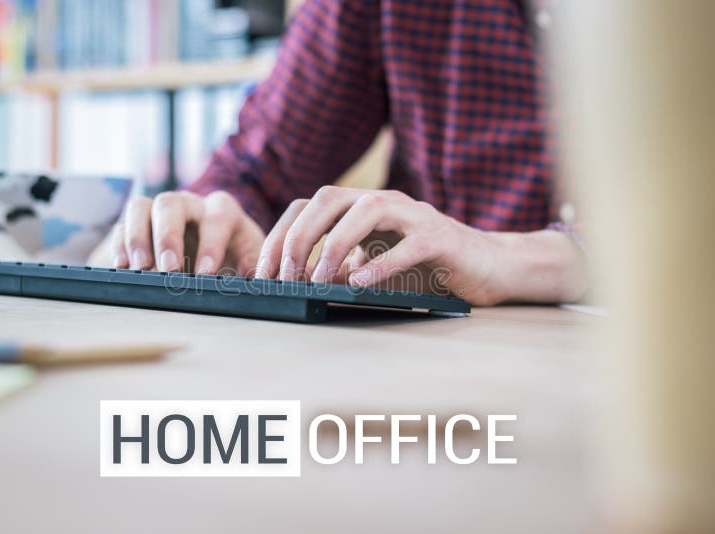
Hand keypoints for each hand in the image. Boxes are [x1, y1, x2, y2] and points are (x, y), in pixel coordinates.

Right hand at [109, 190, 264, 274]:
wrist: (209, 261)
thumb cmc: (234, 262)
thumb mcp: (249, 265)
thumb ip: (254, 274)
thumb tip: (259, 290)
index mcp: (223, 212)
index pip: (218, 216)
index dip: (211, 244)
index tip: (205, 274)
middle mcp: (190, 204)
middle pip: (172, 203)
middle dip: (168, 236)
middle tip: (169, 269)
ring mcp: (159, 211)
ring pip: (142, 206)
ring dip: (138, 236)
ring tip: (140, 268)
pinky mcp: (136, 225)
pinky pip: (121, 224)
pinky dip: (120, 245)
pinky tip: (121, 268)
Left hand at [253, 186, 587, 304]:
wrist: (489, 266)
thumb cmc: (428, 267)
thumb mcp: (375, 264)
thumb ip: (342, 266)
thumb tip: (298, 283)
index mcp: (362, 207)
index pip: (308, 206)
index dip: (281, 235)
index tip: (263, 273)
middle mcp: (384, 202)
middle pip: (328, 200)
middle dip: (298, 237)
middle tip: (285, 277)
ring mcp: (414, 216)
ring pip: (366, 212)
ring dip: (334, 246)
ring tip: (318, 280)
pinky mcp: (441, 238)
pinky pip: (407, 245)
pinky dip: (381, 263)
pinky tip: (360, 283)